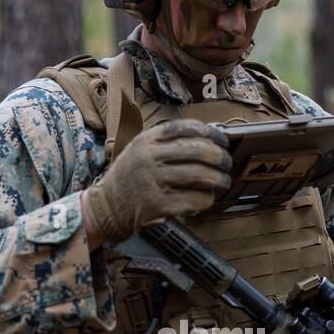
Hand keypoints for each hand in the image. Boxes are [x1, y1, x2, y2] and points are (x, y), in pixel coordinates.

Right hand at [83, 119, 231, 243]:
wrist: (107, 206)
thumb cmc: (131, 176)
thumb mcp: (141, 149)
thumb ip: (167, 142)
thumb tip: (209, 139)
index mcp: (147, 140)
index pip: (186, 128)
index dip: (210, 133)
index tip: (223, 141)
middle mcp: (149, 157)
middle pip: (197, 150)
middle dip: (219, 156)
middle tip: (227, 163)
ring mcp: (152, 181)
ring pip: (198, 175)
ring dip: (218, 179)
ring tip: (224, 182)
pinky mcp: (156, 204)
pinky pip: (192, 200)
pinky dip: (206, 199)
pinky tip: (208, 199)